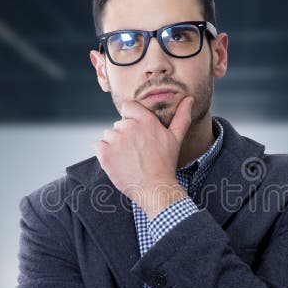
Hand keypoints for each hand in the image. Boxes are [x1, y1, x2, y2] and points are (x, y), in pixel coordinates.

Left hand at [93, 97, 194, 217]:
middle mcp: (129, 127)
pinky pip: (98, 145)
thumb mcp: (176, 138)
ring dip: (114, 145)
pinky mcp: (105, 153)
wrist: (154, 188)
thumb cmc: (166, 164)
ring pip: (108, 135)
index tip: (135, 131)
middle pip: (118, 124)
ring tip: (127, 158)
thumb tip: (189, 99)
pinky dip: (104, 153)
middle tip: (136, 151)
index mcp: (146, 121)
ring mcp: (115, 140)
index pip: (128, 107)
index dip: (130, 117)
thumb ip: (181, 116)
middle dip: (124, 135)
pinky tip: (117, 162)